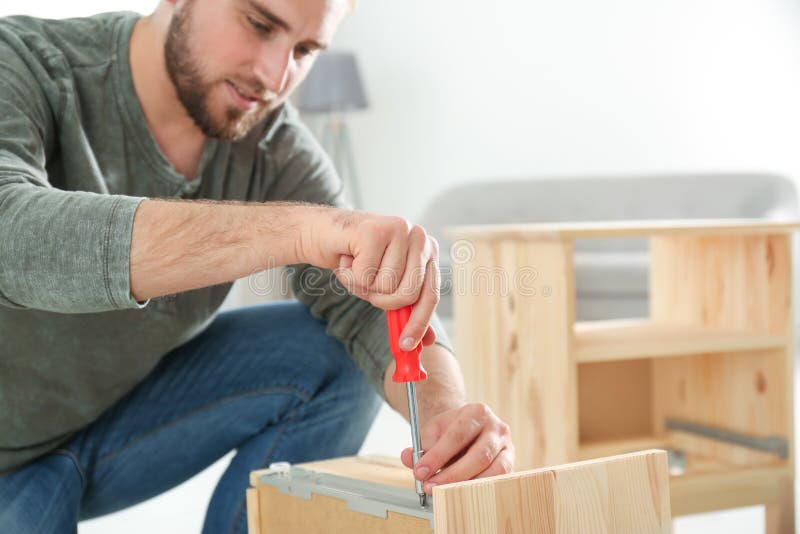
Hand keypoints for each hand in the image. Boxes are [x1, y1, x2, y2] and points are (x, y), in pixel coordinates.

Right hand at [302, 207, 439, 350]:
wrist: (319, 233)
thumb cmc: (355, 260)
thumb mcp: (384, 287)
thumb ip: (407, 308)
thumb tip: (428, 342)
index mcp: (427, 250)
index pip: (430, 294)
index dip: (419, 323)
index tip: (406, 345)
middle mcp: (418, 236)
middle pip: (408, 294)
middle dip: (381, 300)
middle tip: (366, 287)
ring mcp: (398, 229)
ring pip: (385, 286)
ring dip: (362, 285)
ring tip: (355, 268)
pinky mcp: (375, 229)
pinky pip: (364, 276)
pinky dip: (349, 275)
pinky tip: (346, 259)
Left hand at [399, 403, 514, 493]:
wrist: (469, 429)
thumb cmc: (451, 430)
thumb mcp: (433, 431)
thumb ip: (420, 445)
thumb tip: (409, 458)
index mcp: (477, 412)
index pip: (458, 435)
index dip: (438, 456)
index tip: (420, 471)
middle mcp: (497, 429)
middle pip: (479, 456)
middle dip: (452, 475)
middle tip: (430, 487)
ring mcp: (508, 448)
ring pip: (493, 472)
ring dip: (466, 485)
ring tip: (443, 493)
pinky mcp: (511, 466)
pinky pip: (499, 482)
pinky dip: (479, 490)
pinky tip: (461, 495)